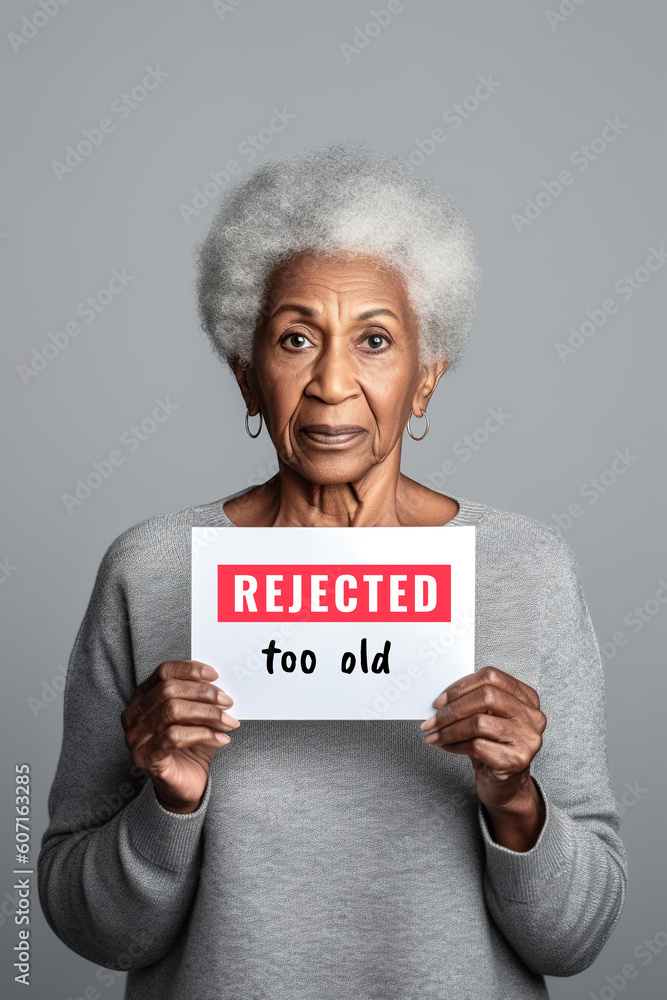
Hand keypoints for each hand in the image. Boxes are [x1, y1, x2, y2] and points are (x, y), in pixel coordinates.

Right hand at [121, 660, 238, 813]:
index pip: (164, 672)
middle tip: (228, 701)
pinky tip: (221, 739)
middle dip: (203, 694)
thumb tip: (221, 685)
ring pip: (172, 712)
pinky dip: (203, 734)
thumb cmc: (190, 747)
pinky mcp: (146, 757)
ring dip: (207, 714)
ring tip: (229, 722)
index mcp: (143, 697)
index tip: (215, 675)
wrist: (185, 786)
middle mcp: (134, 715)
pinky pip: (174, 737)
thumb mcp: (197, 716)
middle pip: (168, 690)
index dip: (190, 670)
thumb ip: (201, 698)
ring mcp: (136, 737)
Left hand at [420, 666, 546, 850]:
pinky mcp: (516, 760)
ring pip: (479, 722)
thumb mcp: (488, 718)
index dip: (461, 686)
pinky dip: (455, 745)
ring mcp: (527, 738)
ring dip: (449, 729)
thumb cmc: (494, 747)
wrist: (506, 785)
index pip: (491, 677)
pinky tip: (446, 746)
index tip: (440, 700)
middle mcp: (532, 716)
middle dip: (452, 709)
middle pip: (485, 697)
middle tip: (432, 720)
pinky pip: (477, 746)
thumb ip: (473, 702)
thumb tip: (442, 698)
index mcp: (526, 698)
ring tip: (434, 735)